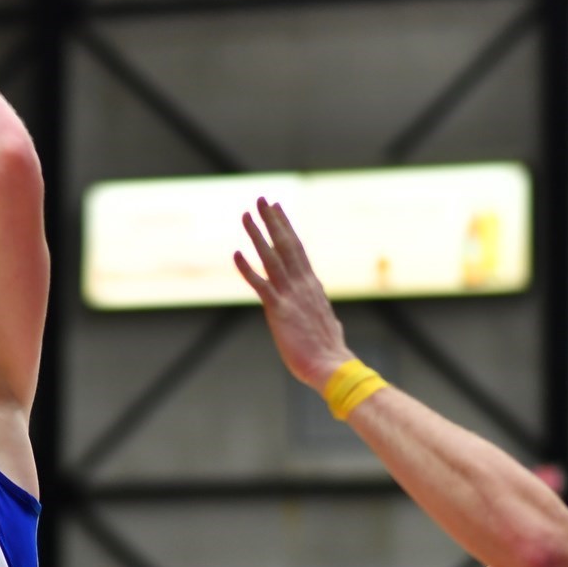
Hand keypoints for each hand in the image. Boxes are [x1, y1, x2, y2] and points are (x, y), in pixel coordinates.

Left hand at [233, 198, 354, 386]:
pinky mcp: (278, 309)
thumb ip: (325, 316)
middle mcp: (303, 284)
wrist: (332, 366)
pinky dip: (247, 268)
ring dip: (258, 234)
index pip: (298, 250)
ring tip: (247, 214)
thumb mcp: (328, 326)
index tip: (278, 211)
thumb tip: (330, 319)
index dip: (286, 229)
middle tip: (263, 200)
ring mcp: (291, 295)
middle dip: (274, 221)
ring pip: (272, 257)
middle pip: (286, 244)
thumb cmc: (328, 352)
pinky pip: (260, 284)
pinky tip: (235, 253)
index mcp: (312, 286)